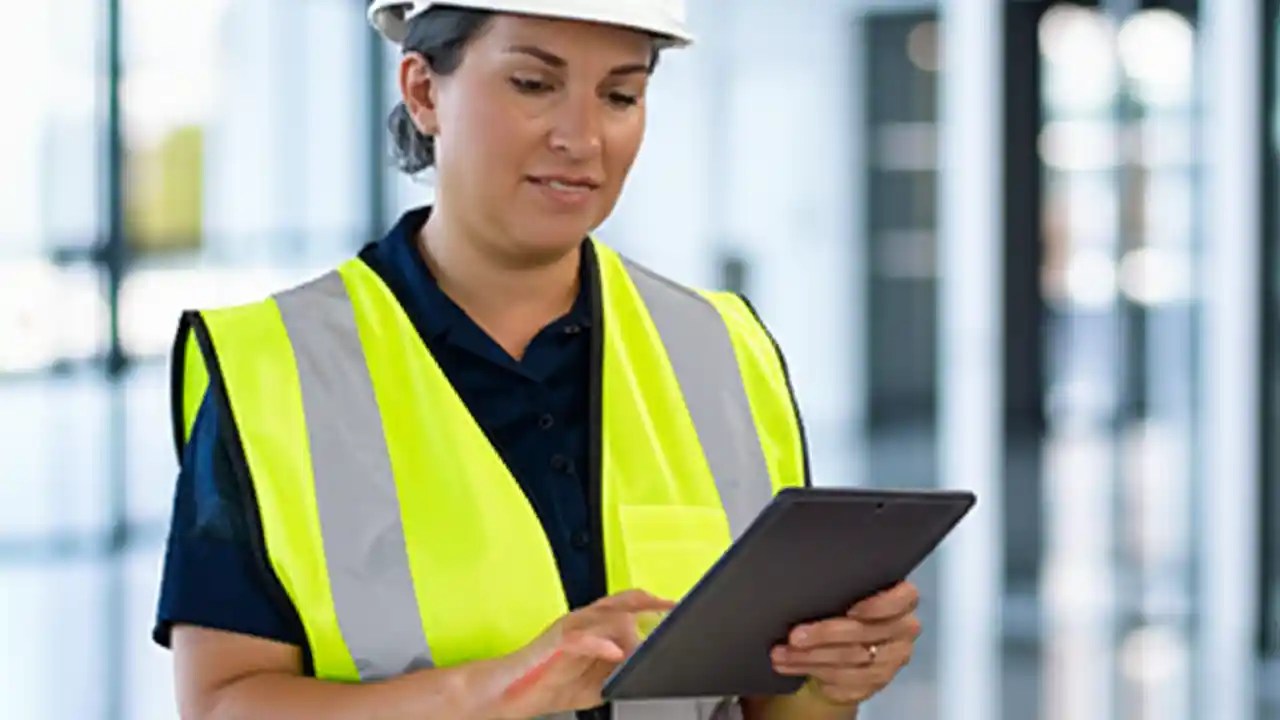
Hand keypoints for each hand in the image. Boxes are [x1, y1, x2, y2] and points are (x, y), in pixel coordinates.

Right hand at [491, 589, 675, 718]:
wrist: (513, 691)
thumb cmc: (551, 682)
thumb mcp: (598, 680)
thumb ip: (621, 669)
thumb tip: (647, 666)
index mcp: (593, 624)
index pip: (628, 604)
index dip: (653, 603)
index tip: (674, 607)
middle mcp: (583, 620)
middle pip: (622, 603)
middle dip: (649, 606)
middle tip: (669, 614)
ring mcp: (570, 628)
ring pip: (606, 616)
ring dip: (631, 631)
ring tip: (645, 645)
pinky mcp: (558, 643)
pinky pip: (582, 639)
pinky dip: (601, 645)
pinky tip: (615, 654)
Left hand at [769, 582, 920, 707]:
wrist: (843, 646)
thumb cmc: (842, 608)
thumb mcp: (843, 592)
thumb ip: (839, 586)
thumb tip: (803, 584)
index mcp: (903, 600)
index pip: (902, 599)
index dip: (878, 606)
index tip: (850, 609)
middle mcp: (903, 630)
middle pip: (865, 633)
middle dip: (824, 635)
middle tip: (794, 636)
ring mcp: (892, 660)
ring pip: (851, 661)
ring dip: (811, 658)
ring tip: (781, 654)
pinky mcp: (876, 684)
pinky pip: (845, 682)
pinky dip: (813, 673)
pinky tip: (791, 667)